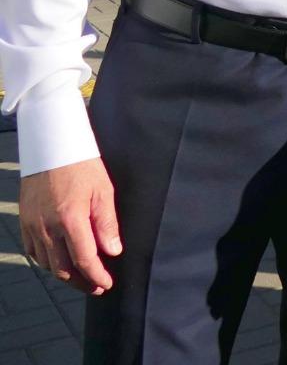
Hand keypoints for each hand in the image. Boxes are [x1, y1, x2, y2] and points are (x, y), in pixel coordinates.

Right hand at [19, 158, 121, 293]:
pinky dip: (47, 262)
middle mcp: (47, 228)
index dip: (96, 276)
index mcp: (70, 219)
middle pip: (62, 269)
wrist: (51, 148)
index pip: (84, 260)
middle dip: (81, 282)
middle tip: (96, 286)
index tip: (106, 284)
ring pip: (46, 264)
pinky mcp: (24, 223)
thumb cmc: (81, 166)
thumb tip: (113, 251)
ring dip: (64, 275)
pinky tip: (60, 261)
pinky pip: (34, 252)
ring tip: (81, 276)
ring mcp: (32, 227)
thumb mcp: (103, 191)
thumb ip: (107, 224)